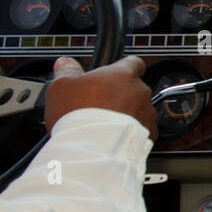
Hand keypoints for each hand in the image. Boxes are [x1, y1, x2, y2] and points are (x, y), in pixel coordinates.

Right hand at [43, 56, 157, 140]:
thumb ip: (67, 71)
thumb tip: (66, 63)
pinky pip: (142, 129)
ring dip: (127, 114)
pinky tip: (114, 137)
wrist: (92, 149)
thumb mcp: (61, 87)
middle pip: (133, 88)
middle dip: (120, 96)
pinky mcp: (150, 134)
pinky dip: (131, 132)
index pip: (132, 62)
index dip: (123, 68)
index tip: (114, 74)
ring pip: (139, 110)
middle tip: (100, 105)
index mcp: (122, 74)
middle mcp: (140, 91)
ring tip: (105, 125)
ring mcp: (147, 113)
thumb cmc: (78, 116)